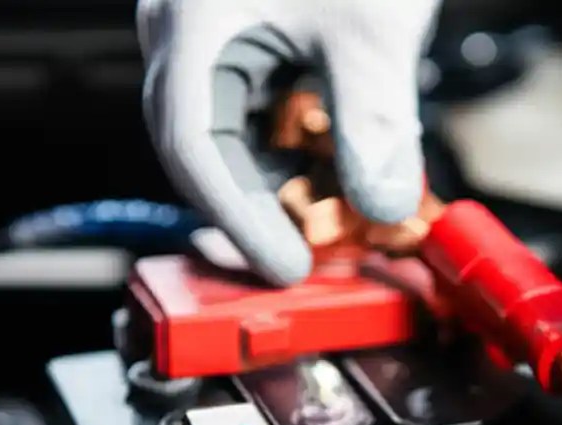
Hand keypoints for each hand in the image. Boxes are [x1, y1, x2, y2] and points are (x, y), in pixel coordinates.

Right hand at [137, 0, 439, 284]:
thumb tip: (379, 202)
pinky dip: (283, 137)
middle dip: (254, 206)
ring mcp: (204, 24)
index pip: (194, 147)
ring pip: (223, 126)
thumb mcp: (371, 28)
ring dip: (272, 176)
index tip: (285, 264)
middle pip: (199, 144)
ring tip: (328, 213)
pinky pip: (246, 98)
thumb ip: (373, 121)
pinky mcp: (236, 25)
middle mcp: (182, 26)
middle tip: (307, 254)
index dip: (239, 218)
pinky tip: (327, 160)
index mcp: (193, 24)